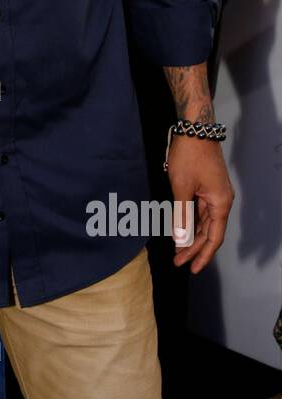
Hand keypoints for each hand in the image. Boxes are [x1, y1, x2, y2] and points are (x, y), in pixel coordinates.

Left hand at [165, 135, 233, 272]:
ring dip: (191, 236)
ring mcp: (215, 194)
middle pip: (209, 232)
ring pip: (204, 222)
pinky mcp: (207, 188)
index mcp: (220, 204)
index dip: (203, 255)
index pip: (213, 238)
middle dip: (194, 249)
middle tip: (178, 262)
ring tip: (177, 251)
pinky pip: (200, 211)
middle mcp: (221, 201)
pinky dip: (191, 222)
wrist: (194, 130)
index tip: (191, 269)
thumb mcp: (181, 188)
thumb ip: (181, 216)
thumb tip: (180, 240)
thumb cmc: (189, 156)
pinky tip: (181, 231)